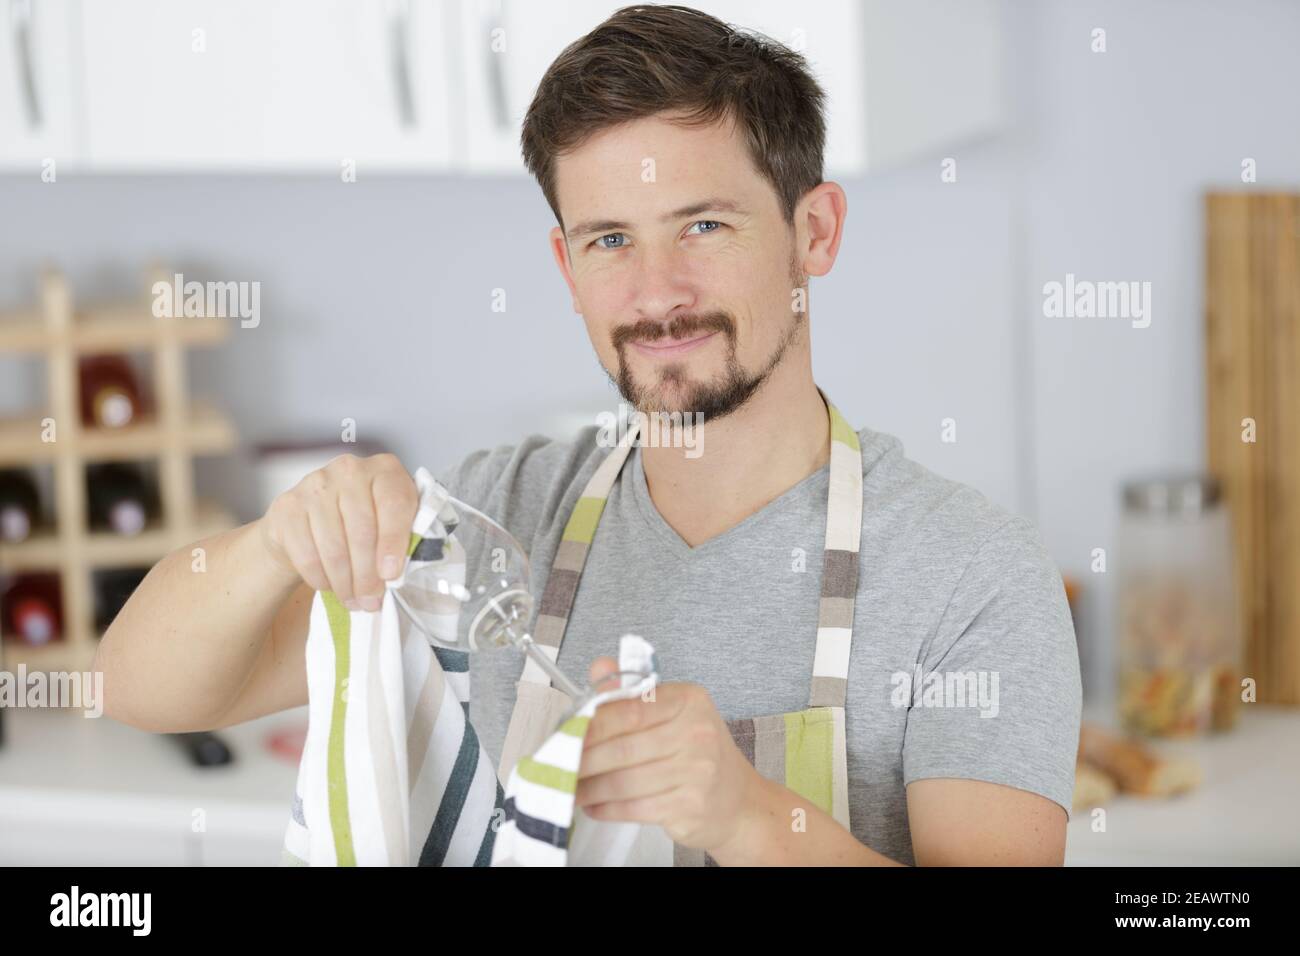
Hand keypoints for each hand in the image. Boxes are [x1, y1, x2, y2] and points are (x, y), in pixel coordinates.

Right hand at [257, 452, 417, 610]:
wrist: (312, 518)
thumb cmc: (364, 522)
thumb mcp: (391, 522)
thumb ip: (402, 540)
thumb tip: (394, 577)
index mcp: (385, 470)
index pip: (394, 505)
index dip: (394, 543)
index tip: (392, 576)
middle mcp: (350, 470)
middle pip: (363, 531)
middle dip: (368, 576)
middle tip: (371, 602)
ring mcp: (315, 485)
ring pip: (334, 547)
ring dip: (345, 583)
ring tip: (353, 601)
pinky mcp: (288, 507)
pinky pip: (307, 554)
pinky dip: (320, 578)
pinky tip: (329, 586)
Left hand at [573, 656, 764, 852]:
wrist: (740, 801)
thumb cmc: (699, 752)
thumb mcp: (674, 712)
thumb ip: (633, 691)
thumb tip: (599, 667)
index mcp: (689, 701)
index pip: (631, 707)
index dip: (593, 722)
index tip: (568, 731)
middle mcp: (697, 733)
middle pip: (623, 747)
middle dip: (583, 759)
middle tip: (558, 763)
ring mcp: (696, 772)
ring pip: (624, 781)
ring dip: (589, 787)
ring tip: (570, 786)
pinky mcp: (689, 806)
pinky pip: (634, 808)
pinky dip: (606, 808)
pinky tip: (593, 805)